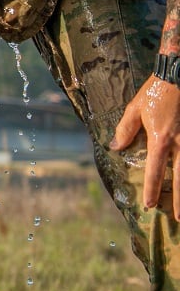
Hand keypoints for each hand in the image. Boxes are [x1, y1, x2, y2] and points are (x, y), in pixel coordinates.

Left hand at [112, 76, 179, 217]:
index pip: (154, 170)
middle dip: (179, 200)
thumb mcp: (135, 108)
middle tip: (178, 218)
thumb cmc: (157, 90)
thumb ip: (125, 129)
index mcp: (161, 138)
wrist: (179, 72)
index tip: (148, 204)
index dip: (150, 188)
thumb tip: (116, 147)